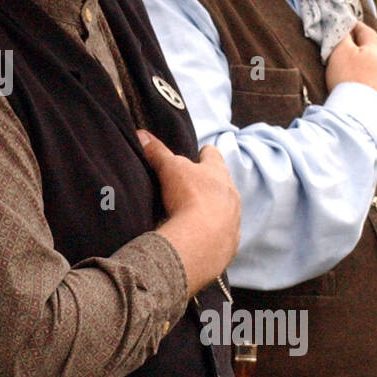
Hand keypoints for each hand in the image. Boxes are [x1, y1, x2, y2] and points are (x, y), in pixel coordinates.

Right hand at [139, 131, 239, 291]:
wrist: (202, 241)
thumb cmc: (189, 197)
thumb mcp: (169, 169)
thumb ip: (157, 152)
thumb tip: (142, 134)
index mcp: (218, 172)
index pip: (213, 154)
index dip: (203, 153)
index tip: (197, 154)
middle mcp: (231, 194)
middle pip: (221, 183)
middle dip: (208, 184)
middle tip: (191, 187)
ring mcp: (234, 219)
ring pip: (225, 209)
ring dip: (212, 210)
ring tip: (193, 215)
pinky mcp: (230, 243)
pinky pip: (223, 235)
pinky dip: (212, 234)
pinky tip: (198, 238)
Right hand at [325, 22, 376, 122]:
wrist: (361, 119)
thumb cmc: (348, 81)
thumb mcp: (339, 53)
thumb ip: (341, 36)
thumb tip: (343, 24)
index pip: (366, 31)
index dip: (354, 27)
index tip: (346, 25)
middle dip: (365, 50)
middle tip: (351, 50)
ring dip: (374, 71)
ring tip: (361, 75)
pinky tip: (372, 96)